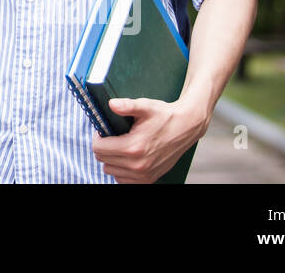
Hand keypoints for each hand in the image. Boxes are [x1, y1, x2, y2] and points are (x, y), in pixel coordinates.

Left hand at [91, 96, 208, 182]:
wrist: (186, 127)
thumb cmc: (165, 116)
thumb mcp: (146, 106)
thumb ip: (127, 105)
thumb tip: (111, 104)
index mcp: (133, 147)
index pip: (98, 149)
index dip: (98, 137)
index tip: (104, 130)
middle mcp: (138, 165)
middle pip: (103, 160)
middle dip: (104, 147)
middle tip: (113, 136)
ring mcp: (144, 175)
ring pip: (111, 171)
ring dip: (112, 159)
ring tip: (122, 146)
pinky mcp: (149, 179)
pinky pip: (123, 180)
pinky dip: (121, 170)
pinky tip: (128, 157)